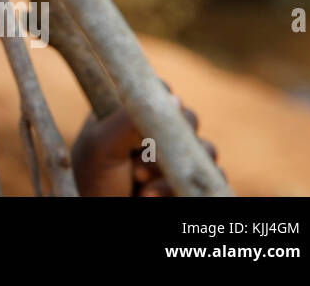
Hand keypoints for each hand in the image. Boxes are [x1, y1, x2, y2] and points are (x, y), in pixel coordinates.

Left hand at [71, 90, 220, 195]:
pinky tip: (154, 199)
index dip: (161, 103)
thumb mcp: (102, 146)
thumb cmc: (95, 182)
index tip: (150, 119)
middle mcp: (156, 133)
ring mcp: (176, 158)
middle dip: (166, 143)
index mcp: (129, 114)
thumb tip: (175, 98)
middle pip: (189, 118)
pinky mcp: (190, 181)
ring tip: (142, 191)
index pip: (160, 92)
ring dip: (172, 171)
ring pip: (206, 149)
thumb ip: (128, 119)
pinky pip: (215, 176)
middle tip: (136, 168)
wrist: (103, 217)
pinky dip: (188, 186)